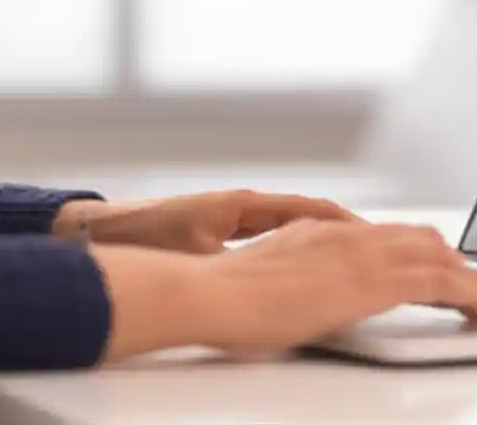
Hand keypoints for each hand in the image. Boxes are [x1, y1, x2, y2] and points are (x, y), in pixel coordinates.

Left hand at [53, 190, 359, 253]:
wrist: (99, 231)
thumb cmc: (144, 238)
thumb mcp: (197, 253)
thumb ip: (236, 260)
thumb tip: (269, 271)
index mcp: (244, 204)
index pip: (310, 208)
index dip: (345, 223)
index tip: (373, 236)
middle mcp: (243, 204)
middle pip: (308, 213)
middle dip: (342, 228)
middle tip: (377, 244)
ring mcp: (232, 214)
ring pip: (291, 222)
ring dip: (321, 234)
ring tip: (351, 252)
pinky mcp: (219, 226)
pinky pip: (271, 231)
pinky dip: (295, 241)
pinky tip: (303, 260)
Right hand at [91, 220, 476, 360]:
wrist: (212, 293)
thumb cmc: (225, 297)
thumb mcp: (269, 281)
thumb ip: (296, 281)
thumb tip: (304, 297)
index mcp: (323, 232)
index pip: (386, 235)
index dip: (419, 251)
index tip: (436, 267)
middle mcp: (348, 234)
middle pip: (420, 238)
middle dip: (452, 261)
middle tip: (473, 286)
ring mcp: (363, 253)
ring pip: (439, 254)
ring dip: (469, 278)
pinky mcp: (374, 280)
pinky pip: (441, 281)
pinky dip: (474, 292)